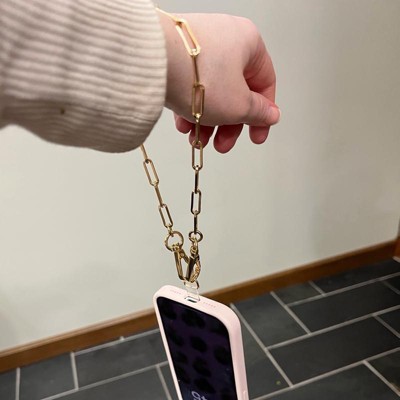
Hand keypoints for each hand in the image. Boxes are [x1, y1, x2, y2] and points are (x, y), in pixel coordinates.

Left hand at [158, 12, 279, 152]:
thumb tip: (269, 114)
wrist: (152, 63)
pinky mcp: (177, 54)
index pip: (264, 84)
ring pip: (213, 92)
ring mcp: (200, 46)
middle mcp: (226, 39)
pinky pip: (192, 86)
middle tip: (222, 144)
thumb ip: (258, 112)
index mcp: (249, 42)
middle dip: (228, 125)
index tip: (255, 136)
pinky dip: (191, 107)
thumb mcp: (238, 105)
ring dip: (208, 121)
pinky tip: (183, 124)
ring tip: (198, 139)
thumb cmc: (198, 75)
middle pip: (236, 91)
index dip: (262, 115)